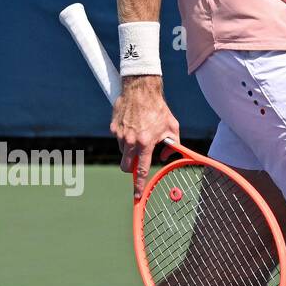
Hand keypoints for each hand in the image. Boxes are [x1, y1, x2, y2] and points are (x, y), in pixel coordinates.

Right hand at [110, 75, 180, 198]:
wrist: (141, 90)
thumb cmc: (159, 109)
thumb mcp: (172, 126)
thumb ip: (173, 144)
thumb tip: (167, 156)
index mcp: (146, 142)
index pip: (141, 169)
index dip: (139, 184)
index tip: (137, 195)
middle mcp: (130, 141)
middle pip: (126, 166)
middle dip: (131, 168)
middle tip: (138, 161)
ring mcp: (120, 135)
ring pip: (122, 152)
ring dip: (130, 150)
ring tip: (140, 134)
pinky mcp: (113, 128)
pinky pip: (119, 139)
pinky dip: (125, 138)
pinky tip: (133, 125)